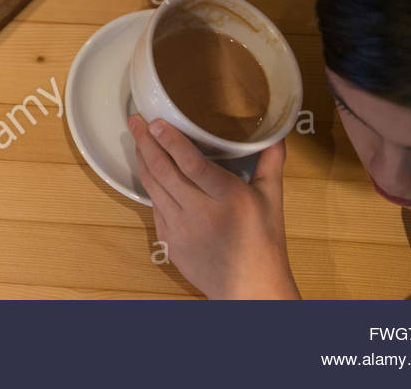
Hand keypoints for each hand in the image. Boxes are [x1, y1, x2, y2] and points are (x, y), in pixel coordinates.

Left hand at [129, 115, 298, 298]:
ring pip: (152, 187)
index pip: (191, 163)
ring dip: (142, 160)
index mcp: (227, 197)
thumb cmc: (264, 244)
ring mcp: (180, 228)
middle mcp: (199, 212)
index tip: (154, 122)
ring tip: (138, 139)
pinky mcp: (168, 241)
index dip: (170, 141)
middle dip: (145, 142)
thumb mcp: (272, 201)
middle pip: (163, 171)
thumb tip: (276, 135)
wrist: (249, 290)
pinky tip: (148, 171)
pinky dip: (149, 185)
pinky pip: (153, 206)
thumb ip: (271, 164)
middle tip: (135, 120)